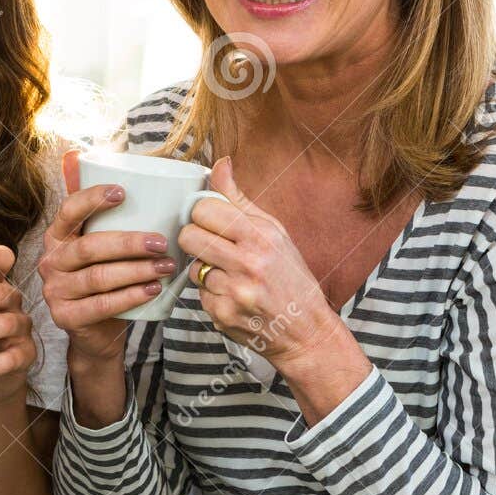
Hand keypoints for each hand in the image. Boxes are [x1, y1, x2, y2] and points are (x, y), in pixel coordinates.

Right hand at [39, 150, 177, 363]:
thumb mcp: (105, 251)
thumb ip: (117, 224)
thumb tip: (158, 189)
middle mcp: (50, 261)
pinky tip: (153, 290)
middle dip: (129, 243)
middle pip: (90, 247)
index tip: (123, 192)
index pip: (68, 210)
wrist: (96, 332)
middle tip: (162, 242)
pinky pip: (102, 304)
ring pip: (99, 276)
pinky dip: (131, 296)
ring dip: (136, 270)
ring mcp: (55, 291)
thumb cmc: (106, 282)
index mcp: (58, 236)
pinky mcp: (66, 317)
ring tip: (165, 267)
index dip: (92, 199)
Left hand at [179, 157, 344, 372]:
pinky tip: (233, 296)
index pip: (205, 209)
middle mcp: (248, 262)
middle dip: (195, 239)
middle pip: (189, 235)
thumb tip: (220, 163)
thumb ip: (239, 200)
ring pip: (192, 266)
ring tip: (230, 275)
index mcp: (261, 235)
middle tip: (211, 246)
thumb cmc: (291, 278)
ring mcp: (234, 291)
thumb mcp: (274, 231)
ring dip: (205, 270)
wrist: (306, 330)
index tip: (210, 221)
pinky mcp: (222, 315)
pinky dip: (211, 294)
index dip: (202, 214)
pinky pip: (199, 294)